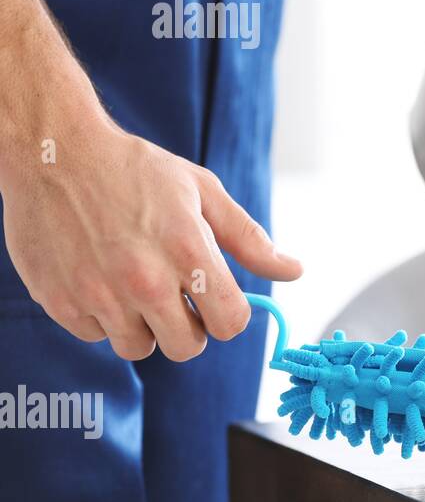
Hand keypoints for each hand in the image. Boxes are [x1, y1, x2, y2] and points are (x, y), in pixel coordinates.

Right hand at [2, 117, 301, 360]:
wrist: (54, 153)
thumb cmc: (135, 169)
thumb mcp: (202, 191)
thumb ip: (249, 239)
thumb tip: (293, 271)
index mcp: (187, 250)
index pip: (229, 322)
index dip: (228, 316)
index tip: (217, 302)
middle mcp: (143, 279)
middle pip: (187, 347)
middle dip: (189, 328)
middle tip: (177, 297)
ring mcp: (98, 294)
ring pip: (138, 348)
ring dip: (143, 326)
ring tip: (135, 286)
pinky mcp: (61, 301)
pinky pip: (95, 335)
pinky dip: (101, 317)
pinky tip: (99, 279)